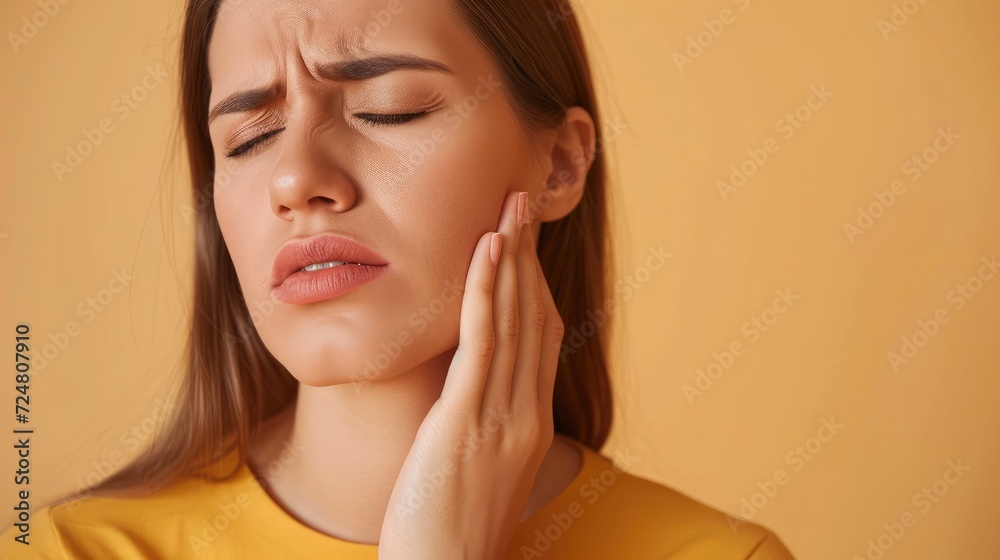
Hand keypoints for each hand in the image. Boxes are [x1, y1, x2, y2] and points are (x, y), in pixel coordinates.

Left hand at [378, 190, 564, 558]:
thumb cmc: (449, 537)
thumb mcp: (475, 475)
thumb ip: (479, 428)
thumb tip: (461, 394)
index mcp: (531, 426)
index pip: (541, 338)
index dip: (533, 282)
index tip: (523, 241)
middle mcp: (526, 416)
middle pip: (535, 316)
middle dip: (529, 253)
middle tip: (523, 199)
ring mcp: (503, 419)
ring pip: (514, 320)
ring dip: (511, 256)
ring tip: (509, 205)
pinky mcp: (467, 423)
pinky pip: (482, 343)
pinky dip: (486, 290)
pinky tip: (486, 249)